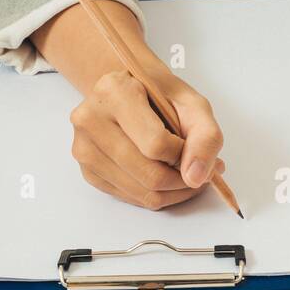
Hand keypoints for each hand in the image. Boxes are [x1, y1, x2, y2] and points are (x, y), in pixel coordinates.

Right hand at [69, 62, 224, 208]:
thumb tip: (196, 178)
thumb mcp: (192, 104)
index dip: (185, 155)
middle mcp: (90, 120)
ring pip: (142, 192)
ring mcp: (84, 148)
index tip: (193, 147)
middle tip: (198, 172)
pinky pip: (130, 198)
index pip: (157, 144)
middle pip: (149, 174)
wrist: (130, 93)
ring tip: (185, 174)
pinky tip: (163, 176)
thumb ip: (205, 136)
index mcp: (114, 92)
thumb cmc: (160, 95)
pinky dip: (155, 194)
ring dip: (173, 192)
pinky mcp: (87, 171)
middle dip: (183, 180)